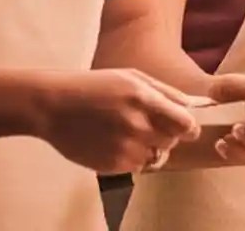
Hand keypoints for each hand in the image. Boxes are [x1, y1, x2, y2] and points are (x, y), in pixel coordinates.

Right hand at [37, 69, 199, 174]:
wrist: (52, 106)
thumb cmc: (92, 87)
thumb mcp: (129, 76)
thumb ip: (164, 91)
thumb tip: (192, 106)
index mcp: (143, 98)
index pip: (186, 124)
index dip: (189, 127)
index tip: (184, 126)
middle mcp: (136, 124)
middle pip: (173, 142)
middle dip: (167, 135)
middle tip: (147, 125)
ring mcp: (124, 147)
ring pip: (156, 157)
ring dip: (149, 148)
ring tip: (127, 133)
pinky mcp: (112, 165)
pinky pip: (137, 166)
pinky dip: (132, 157)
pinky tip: (114, 142)